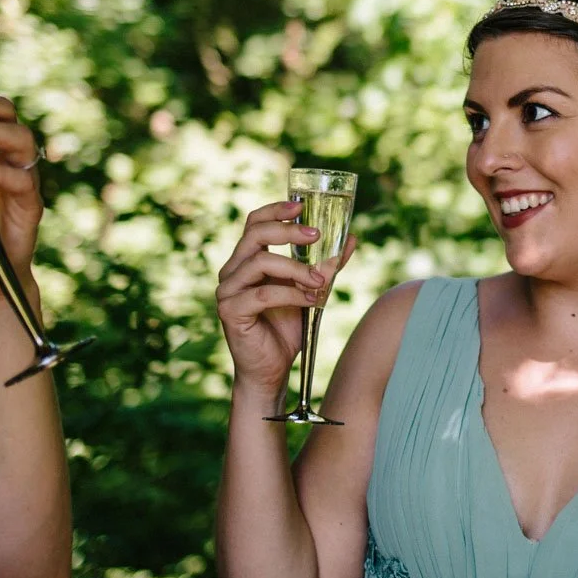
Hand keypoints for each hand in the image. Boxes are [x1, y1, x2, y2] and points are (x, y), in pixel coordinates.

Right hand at [215, 200, 354, 392]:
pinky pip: (263, 293)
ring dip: (296, 268)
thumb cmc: (287, 330)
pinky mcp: (230, 311)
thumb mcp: (311, 292)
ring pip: (261, 262)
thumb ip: (326, 266)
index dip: (276, 210)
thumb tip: (350, 239)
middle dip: (288, 231)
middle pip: (254, 234)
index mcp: (247, 260)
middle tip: (317, 235)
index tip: (301, 206)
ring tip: (320, 281)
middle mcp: (233, 271)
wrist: (272, 371)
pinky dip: (291, 293)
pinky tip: (310, 300)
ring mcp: (228, 290)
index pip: (255, 223)